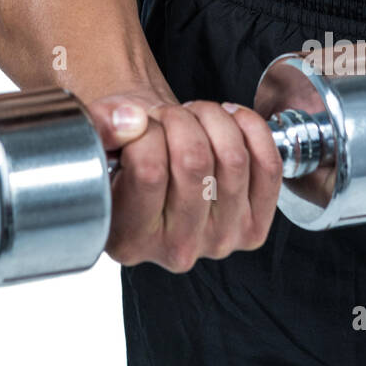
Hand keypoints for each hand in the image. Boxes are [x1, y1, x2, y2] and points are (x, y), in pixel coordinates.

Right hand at [87, 92, 283, 271]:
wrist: (157, 168)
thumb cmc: (127, 156)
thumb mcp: (97, 138)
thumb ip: (99, 126)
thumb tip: (132, 121)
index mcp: (128, 238)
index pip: (147, 170)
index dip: (146, 129)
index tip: (139, 124)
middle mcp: (175, 250)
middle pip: (194, 161)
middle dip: (179, 119)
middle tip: (167, 115)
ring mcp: (219, 242)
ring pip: (232, 158)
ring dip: (212, 118)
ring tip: (193, 116)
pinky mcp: (253, 229)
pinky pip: (268, 167)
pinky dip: (251, 129)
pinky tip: (229, 121)